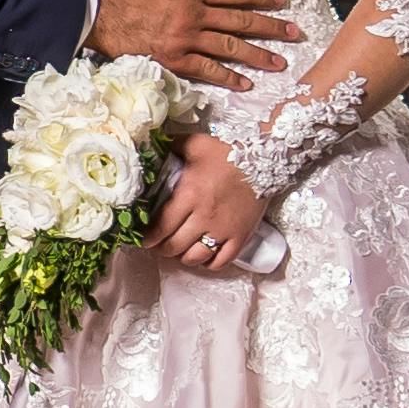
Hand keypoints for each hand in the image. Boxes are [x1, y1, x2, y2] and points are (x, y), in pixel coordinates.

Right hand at [89, 0, 296, 85]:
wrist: (101, 13)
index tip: (282, 2)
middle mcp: (195, 14)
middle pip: (241, 22)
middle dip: (271, 28)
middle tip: (294, 33)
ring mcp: (186, 39)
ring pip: (230, 48)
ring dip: (257, 56)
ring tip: (279, 63)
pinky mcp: (175, 59)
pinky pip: (207, 70)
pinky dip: (227, 77)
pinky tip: (245, 83)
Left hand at [141, 133, 264, 271]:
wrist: (264, 159)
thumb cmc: (227, 152)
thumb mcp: (195, 144)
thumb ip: (171, 147)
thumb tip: (151, 147)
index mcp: (189, 195)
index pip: (161, 227)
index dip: (149, 238)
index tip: (144, 239)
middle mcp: (204, 217)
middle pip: (175, 246)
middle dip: (162, 250)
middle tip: (158, 246)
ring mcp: (223, 230)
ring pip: (196, 257)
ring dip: (183, 258)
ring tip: (179, 252)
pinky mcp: (240, 236)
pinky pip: (221, 261)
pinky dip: (209, 264)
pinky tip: (203, 257)